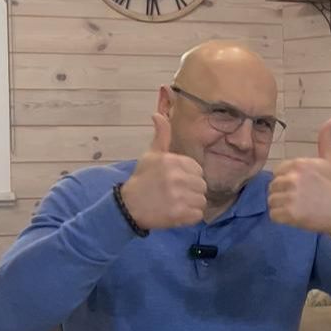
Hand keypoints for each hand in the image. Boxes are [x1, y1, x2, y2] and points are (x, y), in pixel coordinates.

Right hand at [120, 111, 207, 230]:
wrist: (129, 206)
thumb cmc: (142, 179)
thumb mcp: (151, 154)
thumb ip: (161, 135)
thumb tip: (158, 114)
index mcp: (173, 161)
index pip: (198, 170)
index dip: (189, 177)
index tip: (175, 181)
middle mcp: (177, 178)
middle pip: (202, 186)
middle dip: (191, 191)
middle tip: (175, 194)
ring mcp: (179, 197)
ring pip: (202, 201)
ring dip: (191, 204)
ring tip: (176, 203)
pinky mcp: (180, 215)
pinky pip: (198, 215)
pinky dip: (190, 217)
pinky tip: (177, 213)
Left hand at [267, 120, 330, 234]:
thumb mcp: (330, 161)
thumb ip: (325, 141)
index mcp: (299, 164)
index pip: (278, 172)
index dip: (285, 180)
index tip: (298, 187)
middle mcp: (293, 178)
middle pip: (273, 186)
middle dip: (282, 194)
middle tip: (297, 200)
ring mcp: (290, 196)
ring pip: (271, 200)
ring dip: (280, 207)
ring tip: (296, 208)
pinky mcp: (289, 213)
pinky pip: (273, 215)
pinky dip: (281, 218)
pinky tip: (294, 217)